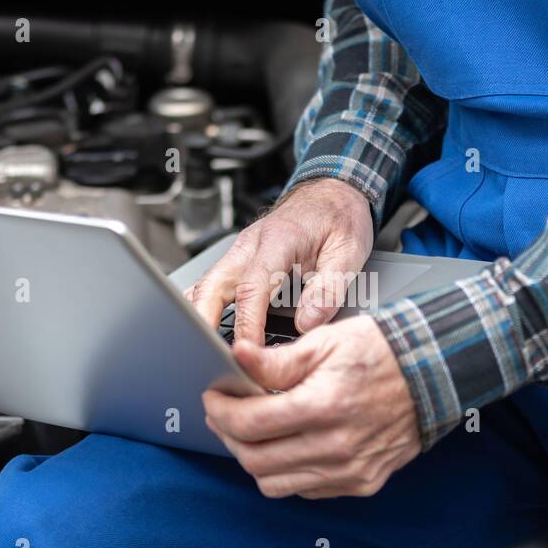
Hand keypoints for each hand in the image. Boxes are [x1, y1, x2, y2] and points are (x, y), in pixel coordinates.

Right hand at [185, 180, 372, 343]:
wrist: (332, 192)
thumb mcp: (349, 251)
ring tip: (199, 351)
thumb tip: (306, 324)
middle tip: (204, 356)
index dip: (247, 323)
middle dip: (203, 322)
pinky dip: (201, 307)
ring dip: (198, 317)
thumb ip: (329, 289)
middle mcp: (250, 246)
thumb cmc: (340, 219)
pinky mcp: (238, 260)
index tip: (248, 351)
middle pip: (212, 286)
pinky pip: (211, 284)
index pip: (252, 288)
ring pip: (205, 286)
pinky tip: (200, 329)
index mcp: (278, 241)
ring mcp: (239, 252)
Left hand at [203, 315, 420, 497]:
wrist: (435, 373)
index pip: (249, 424)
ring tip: (253, 432)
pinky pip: (305, 490)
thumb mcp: (326, 341)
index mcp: (325, 406)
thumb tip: (237, 358)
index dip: (220, 410)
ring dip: (254, 459)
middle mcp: (337, 447)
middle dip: (229, 436)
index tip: (214, 397)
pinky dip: (286, 471)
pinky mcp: (360, 484)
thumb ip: (277, 360)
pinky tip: (288, 444)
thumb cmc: (383, 352)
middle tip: (224, 414)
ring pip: (274, 484)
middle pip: (254, 460)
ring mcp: (350, 471)